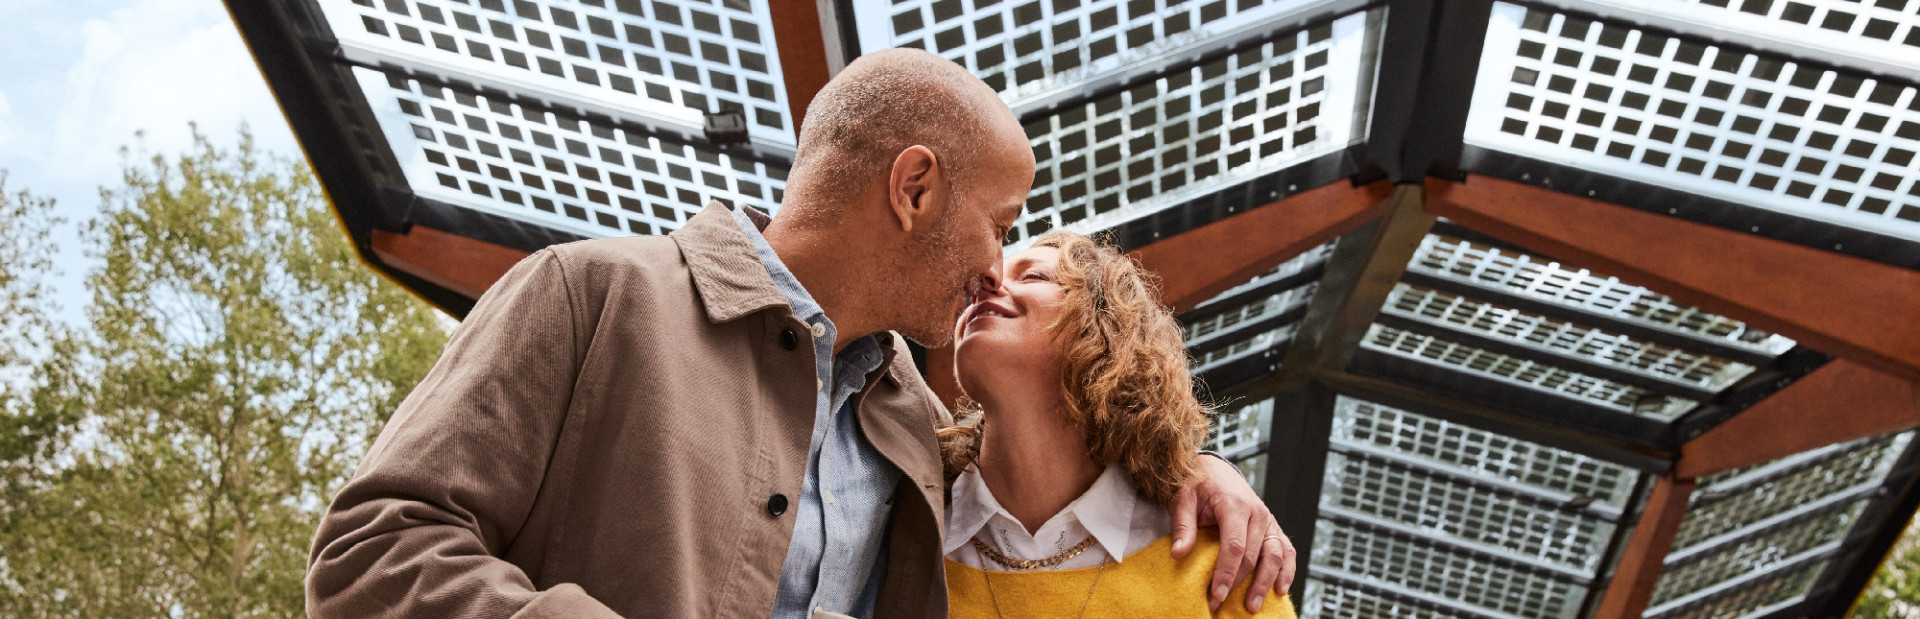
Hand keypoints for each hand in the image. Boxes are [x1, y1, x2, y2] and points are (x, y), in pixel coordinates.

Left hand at [1169, 454, 1296, 613]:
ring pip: (1275, 555)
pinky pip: (1286, 550)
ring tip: (1252, 606)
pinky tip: (1280, 589)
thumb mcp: (1183, 499)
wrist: (1214, 469)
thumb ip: (1183, 527)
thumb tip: (1178, 553)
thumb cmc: (1197, 484)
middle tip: (1221, 605)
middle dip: (1238, 584)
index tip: (1216, 595)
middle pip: (1253, 555)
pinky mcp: (1273, 527)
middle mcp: (1257, 513)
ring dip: (1265, 583)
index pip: (1234, 545)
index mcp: (1234, 505)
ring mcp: (1268, 520)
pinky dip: (1287, 570)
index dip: (1226, 573)